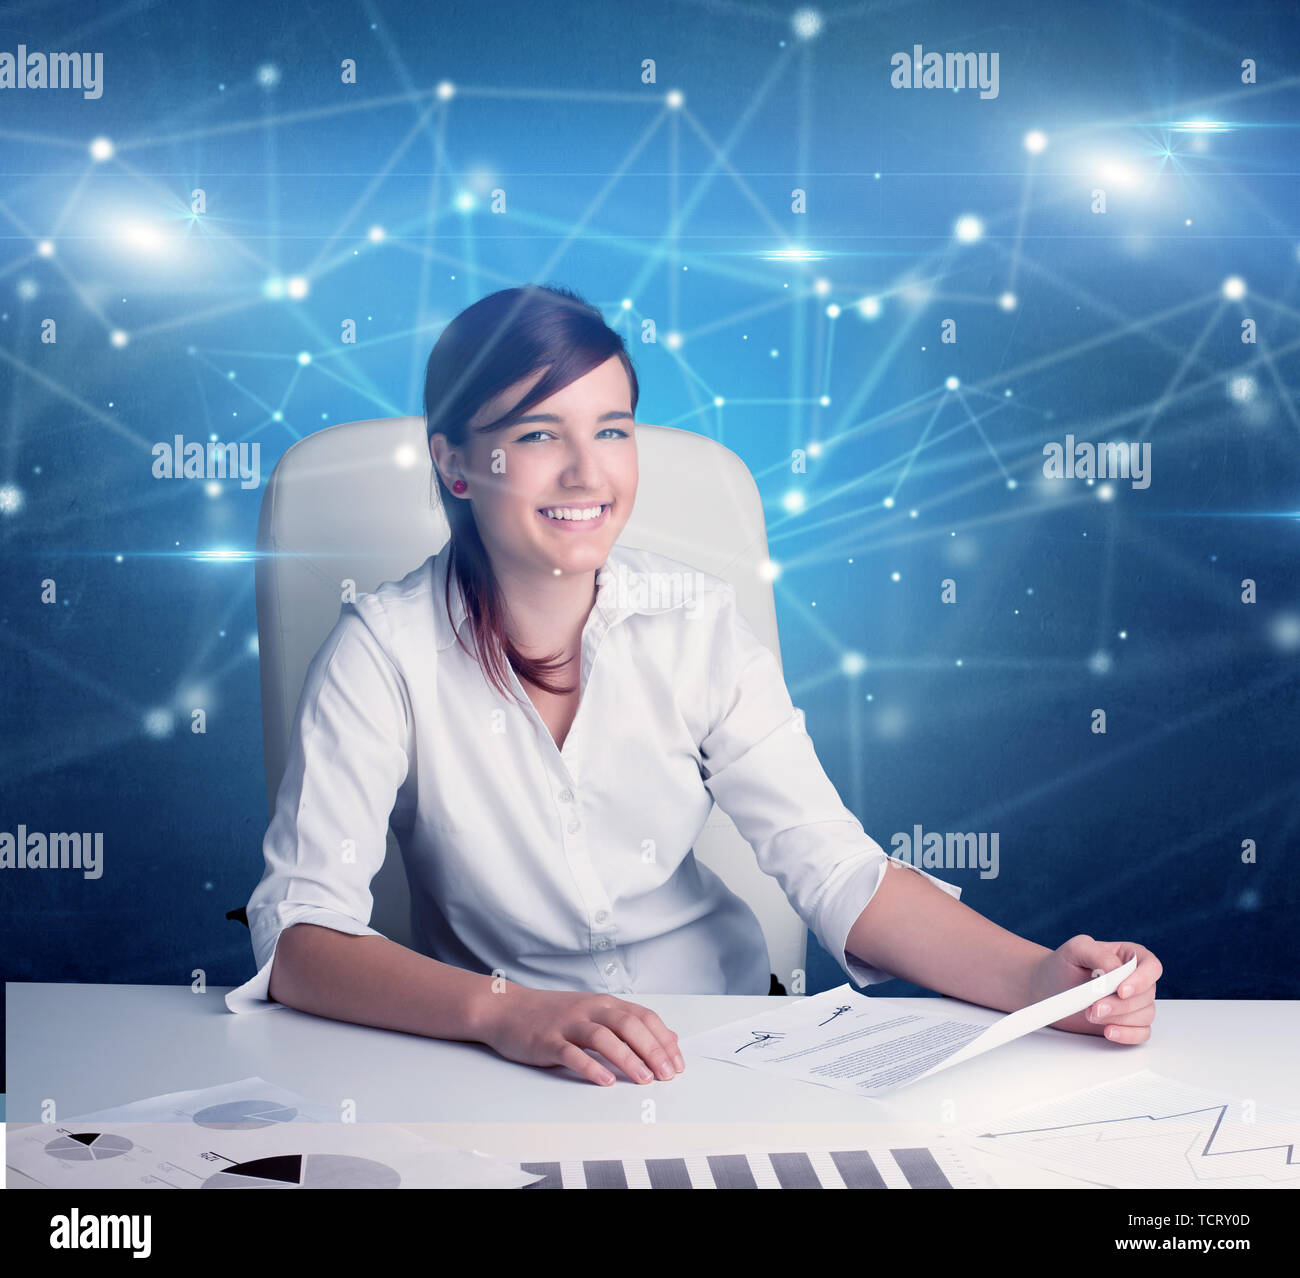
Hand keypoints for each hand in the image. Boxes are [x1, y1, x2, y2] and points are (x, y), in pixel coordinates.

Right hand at [479, 985, 684, 1085]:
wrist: (506, 1009)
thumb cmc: (552, 1015)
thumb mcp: (593, 1012)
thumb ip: (627, 1023)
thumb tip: (667, 1038)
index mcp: (604, 1003)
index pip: (643, 1017)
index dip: (663, 1040)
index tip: (678, 1064)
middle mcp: (589, 1009)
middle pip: (628, 1025)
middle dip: (652, 1050)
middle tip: (667, 1075)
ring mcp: (568, 1024)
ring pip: (603, 1037)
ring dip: (627, 1058)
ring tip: (644, 1079)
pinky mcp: (547, 1041)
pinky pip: (571, 1053)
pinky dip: (590, 1067)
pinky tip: (604, 1081)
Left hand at [1029, 935, 1161, 1042]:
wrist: (1048, 988)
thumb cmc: (1063, 965)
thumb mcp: (1076, 949)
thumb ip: (1098, 953)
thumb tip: (1117, 969)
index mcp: (1128, 956)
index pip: (1151, 967)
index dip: (1141, 980)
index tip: (1120, 991)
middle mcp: (1135, 979)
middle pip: (1147, 995)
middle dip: (1120, 1004)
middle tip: (1094, 1007)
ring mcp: (1132, 1002)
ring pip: (1144, 1015)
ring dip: (1118, 1018)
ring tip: (1090, 1014)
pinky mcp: (1127, 1022)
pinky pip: (1141, 1033)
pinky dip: (1127, 1035)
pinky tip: (1109, 1032)